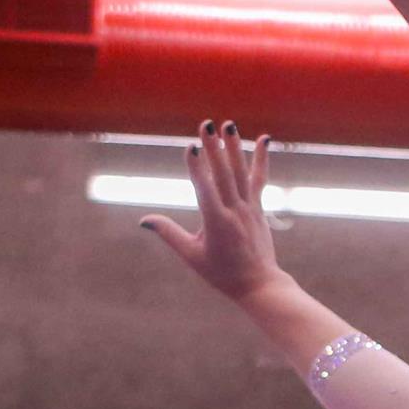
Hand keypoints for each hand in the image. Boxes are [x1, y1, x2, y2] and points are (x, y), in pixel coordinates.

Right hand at [140, 123, 290, 303]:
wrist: (259, 284)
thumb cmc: (222, 273)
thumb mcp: (192, 256)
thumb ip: (169, 234)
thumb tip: (143, 220)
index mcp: (216, 223)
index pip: (205, 190)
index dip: (198, 168)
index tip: (192, 146)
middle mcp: (235, 212)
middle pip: (224, 175)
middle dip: (215, 148)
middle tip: (207, 124)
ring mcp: (249, 208)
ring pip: (241, 172)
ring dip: (234, 146)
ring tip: (228, 124)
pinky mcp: (258, 207)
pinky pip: (259, 179)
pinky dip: (261, 159)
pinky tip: (264, 139)